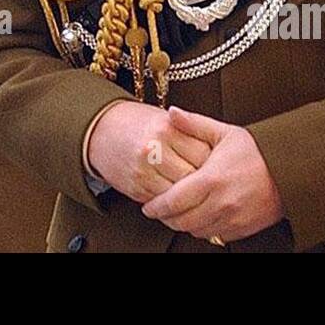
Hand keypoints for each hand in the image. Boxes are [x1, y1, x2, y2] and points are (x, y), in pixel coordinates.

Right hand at [87, 101, 211, 202]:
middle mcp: (155, 147)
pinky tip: (180, 200)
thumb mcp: (166, 120)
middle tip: (214, 184)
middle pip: (194, 174)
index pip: (204, 152)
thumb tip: (218, 155)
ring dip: (191, 197)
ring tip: (200, 196)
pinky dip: (174, 204)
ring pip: (180, 193)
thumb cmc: (139, 124)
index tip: (222, 167)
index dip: (216, 163)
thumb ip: (190, 134)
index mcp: (168, 127)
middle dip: (206, 182)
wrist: (102, 129)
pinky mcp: (136, 186)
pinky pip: (163, 202)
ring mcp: (144, 168)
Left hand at [140, 107, 284, 242]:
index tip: (146, 206)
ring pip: (196, 231)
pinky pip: (214, 236)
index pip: (173, 201)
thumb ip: (194, 123)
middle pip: (181, 221)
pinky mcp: (242, 229)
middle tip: (159, 210)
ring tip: (178, 212)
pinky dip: (203, 229)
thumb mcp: (224, 132)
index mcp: (212, 179)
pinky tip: (200, 216)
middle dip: (166, 218)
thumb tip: (172, 112)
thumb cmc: (257, 151)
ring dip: (183, 224)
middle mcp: (221, 203)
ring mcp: (232, 219)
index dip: (155, 207)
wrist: (290, 171)